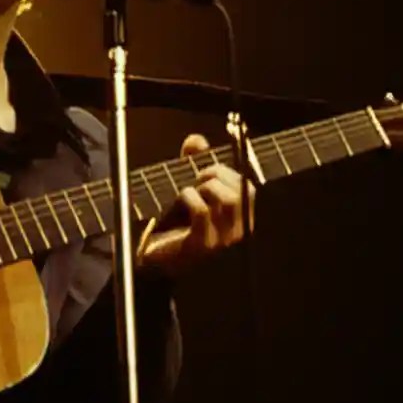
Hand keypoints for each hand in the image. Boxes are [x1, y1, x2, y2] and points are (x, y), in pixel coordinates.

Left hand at [137, 133, 253, 275]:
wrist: (153, 263)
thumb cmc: (172, 225)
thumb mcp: (186, 190)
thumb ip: (193, 164)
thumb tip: (197, 140)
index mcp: (238, 220)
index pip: (249, 188)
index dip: (228, 171)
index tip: (205, 168)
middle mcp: (237, 232)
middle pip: (243, 190)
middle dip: (217, 174)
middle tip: (195, 179)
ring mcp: (222, 241)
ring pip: (229, 199)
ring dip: (206, 186)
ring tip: (189, 190)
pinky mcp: (202, 245)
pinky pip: (203, 212)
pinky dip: (190, 197)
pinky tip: (180, 199)